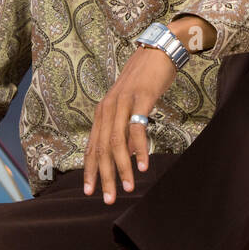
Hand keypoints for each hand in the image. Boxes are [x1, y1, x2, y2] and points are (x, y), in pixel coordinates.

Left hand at [83, 43, 177, 204]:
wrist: (158, 50)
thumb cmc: (144, 80)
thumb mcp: (129, 105)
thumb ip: (125, 129)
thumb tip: (126, 157)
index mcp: (102, 111)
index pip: (92, 146)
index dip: (89, 170)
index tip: (90, 191)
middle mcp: (108, 107)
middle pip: (102, 149)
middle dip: (104, 177)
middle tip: (109, 199)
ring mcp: (123, 102)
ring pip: (117, 142)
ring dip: (122, 169)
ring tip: (128, 188)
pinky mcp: (140, 98)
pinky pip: (137, 128)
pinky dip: (139, 149)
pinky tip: (144, 165)